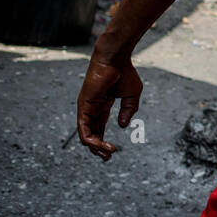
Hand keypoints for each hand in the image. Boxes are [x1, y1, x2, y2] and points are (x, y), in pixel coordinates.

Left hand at [77, 45, 142, 161]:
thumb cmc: (125, 73)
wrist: (115, 59)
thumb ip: (129, 111)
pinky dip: (90, 139)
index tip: (112, 152)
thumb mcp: (133, 96)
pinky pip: (83, 128)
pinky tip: (99, 145)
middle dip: (98, 148)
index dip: (103, 142)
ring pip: (86, 135)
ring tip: (108, 152)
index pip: (98, 128)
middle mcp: (92, 108)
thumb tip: (122, 126)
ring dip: (95, 146)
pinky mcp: (84, 106)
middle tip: (108, 157)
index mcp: (102, 106)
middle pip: (91, 134)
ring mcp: (86, 108)